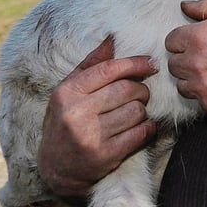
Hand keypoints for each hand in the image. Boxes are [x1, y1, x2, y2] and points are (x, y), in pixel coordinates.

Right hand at [36, 35, 158, 196]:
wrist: (56, 169)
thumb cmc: (65, 120)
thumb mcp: (69, 91)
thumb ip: (91, 64)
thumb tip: (113, 38)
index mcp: (67, 92)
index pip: (110, 69)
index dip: (135, 64)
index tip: (150, 64)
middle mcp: (76, 113)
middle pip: (127, 89)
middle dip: (141, 89)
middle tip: (140, 94)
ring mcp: (90, 136)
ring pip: (137, 111)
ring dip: (142, 110)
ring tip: (134, 112)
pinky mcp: (105, 156)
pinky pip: (141, 133)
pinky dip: (147, 128)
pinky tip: (141, 128)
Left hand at [164, 0, 206, 116]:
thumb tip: (185, 6)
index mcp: (198, 37)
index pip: (171, 41)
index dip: (186, 39)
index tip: (200, 41)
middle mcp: (195, 63)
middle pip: (174, 64)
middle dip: (188, 59)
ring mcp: (203, 87)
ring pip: (183, 84)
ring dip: (194, 79)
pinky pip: (199, 100)